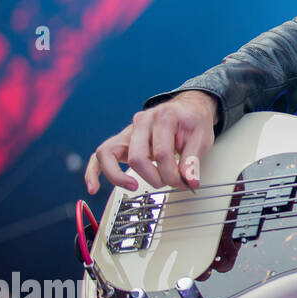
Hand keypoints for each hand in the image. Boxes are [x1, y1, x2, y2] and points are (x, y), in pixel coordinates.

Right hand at [84, 90, 217, 193]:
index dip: (172, 174)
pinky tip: (94, 187)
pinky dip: (94, 172)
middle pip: (137, 157)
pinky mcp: (121, 141)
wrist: (187, 109)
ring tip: (133, 186)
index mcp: (163, 117)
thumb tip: (190, 180)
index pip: (162, 153)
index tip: (183, 183)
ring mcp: (128, 131)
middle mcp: (141, 121)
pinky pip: (99, 156)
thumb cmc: (193, 122)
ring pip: (109, 154)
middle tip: (169, 183)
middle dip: (154, 177)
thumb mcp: (202, 138)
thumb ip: (193, 160)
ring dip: (120, 176)